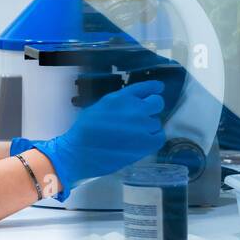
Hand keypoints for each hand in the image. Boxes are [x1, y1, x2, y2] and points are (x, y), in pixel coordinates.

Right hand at [11, 79, 166, 198]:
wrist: (79, 152)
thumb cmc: (84, 130)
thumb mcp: (100, 106)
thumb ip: (119, 102)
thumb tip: (133, 103)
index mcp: (121, 97)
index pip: (146, 87)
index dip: (154, 88)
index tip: (158, 89)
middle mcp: (135, 108)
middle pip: (157, 102)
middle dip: (152, 107)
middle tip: (143, 117)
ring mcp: (143, 126)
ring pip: (156, 122)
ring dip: (149, 126)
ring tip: (136, 134)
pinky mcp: (146, 143)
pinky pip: (160, 136)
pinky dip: (154, 138)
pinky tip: (144, 141)